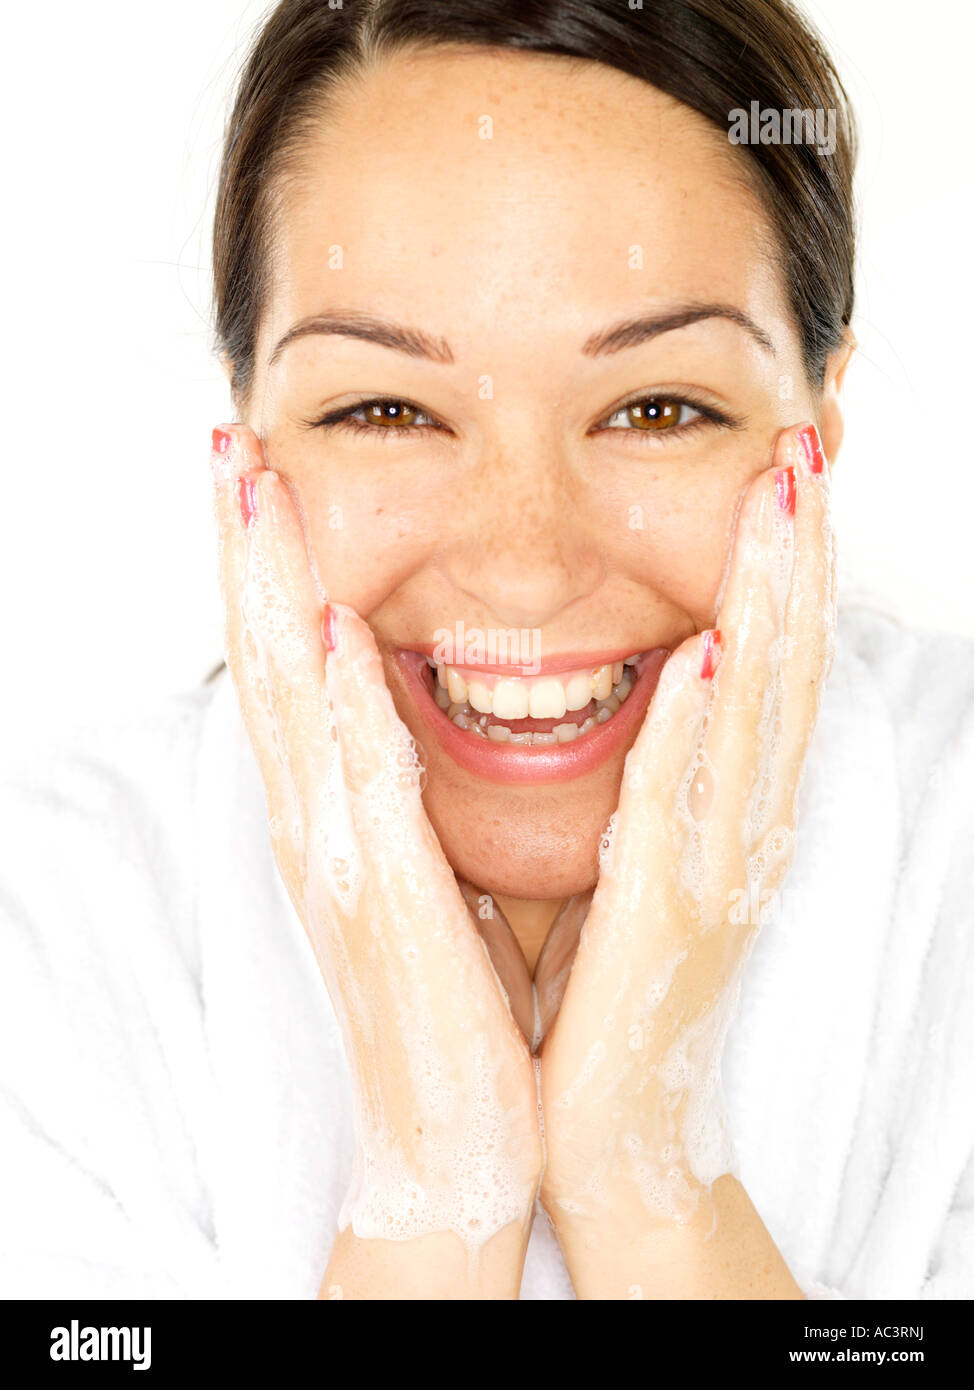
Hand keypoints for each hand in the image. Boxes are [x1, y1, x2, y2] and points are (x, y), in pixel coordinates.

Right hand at [210, 426, 542, 1286]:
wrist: (455, 1134)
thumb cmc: (453, 992)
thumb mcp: (427, 867)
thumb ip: (412, 786)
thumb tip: (424, 694)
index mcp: (337, 810)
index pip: (289, 666)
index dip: (264, 568)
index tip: (257, 469)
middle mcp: (318, 824)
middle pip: (265, 664)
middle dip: (243, 552)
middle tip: (227, 442)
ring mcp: (337, 865)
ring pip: (288, 706)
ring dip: (265, 594)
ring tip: (251, 490)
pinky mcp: (383, 911)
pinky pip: (358, 791)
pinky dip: (336, 707)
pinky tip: (326, 630)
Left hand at [538, 423, 832, 1235]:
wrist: (603, 1127)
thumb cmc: (606, 985)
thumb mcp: (640, 859)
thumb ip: (655, 776)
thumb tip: (650, 684)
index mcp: (729, 811)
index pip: (772, 667)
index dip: (788, 570)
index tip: (784, 474)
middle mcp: (742, 829)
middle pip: (787, 670)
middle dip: (796, 559)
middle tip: (806, 452)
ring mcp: (714, 873)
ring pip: (756, 719)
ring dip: (771, 610)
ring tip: (778, 511)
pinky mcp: (665, 920)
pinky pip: (680, 809)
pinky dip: (697, 734)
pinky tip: (708, 661)